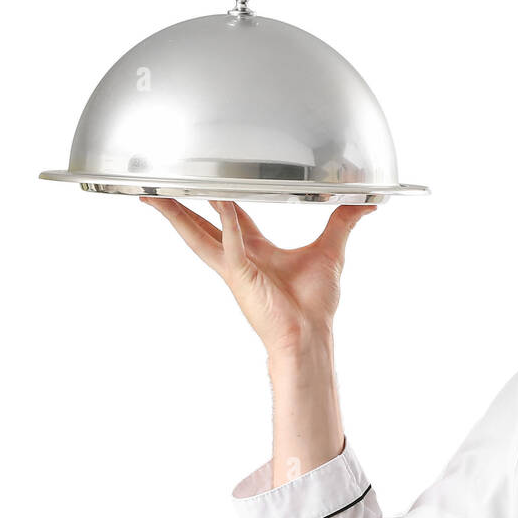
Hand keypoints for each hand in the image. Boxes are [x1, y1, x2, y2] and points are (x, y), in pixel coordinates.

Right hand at [139, 197, 376, 356]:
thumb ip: (343, 223)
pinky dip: (227, 223)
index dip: (216, 199)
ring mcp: (235, 268)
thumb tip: (364, 205)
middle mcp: (239, 258)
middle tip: (153, 188)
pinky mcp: (241, 276)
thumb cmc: (316, 304)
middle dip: (176, 207)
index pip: (230, 218)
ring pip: (198, 235)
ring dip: (176, 215)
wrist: (312, 335)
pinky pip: (230, 244)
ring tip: (154, 195)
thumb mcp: (331, 251)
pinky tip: (220, 202)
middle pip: (199, 226)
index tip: (204, 182)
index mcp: (255, 251)